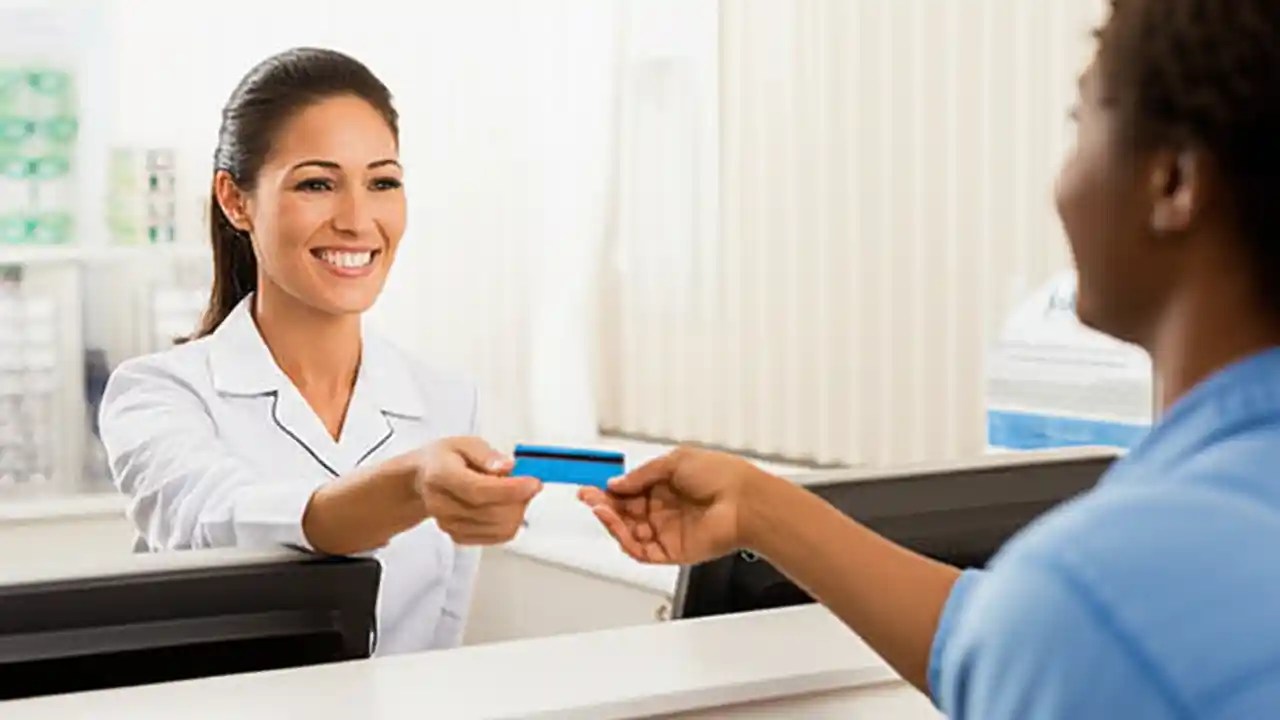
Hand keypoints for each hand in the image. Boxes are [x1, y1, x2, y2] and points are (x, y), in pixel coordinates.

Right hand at [416, 437, 541, 544]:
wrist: (424, 478)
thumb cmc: (445, 459)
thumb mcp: (465, 443)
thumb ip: (487, 455)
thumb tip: (506, 467)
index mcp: (440, 475)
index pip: (478, 490)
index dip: (510, 489)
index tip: (532, 482)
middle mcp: (441, 504)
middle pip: (490, 513)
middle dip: (519, 499)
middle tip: (529, 483)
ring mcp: (449, 523)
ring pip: (497, 528)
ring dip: (517, 511)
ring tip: (517, 493)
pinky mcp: (459, 536)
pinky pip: (495, 537)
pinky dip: (509, 523)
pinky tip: (507, 506)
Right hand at [578, 446, 771, 564]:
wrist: (744, 502)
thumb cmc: (722, 476)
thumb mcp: (675, 461)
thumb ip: (642, 474)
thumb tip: (617, 483)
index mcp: (667, 486)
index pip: (630, 491)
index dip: (610, 489)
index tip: (592, 484)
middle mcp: (666, 510)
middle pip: (625, 512)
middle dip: (604, 504)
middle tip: (587, 496)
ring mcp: (667, 532)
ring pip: (628, 532)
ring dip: (610, 520)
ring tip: (599, 507)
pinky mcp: (671, 551)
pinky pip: (640, 550)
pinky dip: (623, 538)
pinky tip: (613, 522)